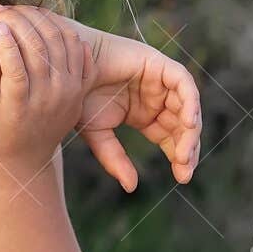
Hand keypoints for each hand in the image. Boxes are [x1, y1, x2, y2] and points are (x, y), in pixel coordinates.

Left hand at [0, 5, 92, 177]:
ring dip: (15, 24)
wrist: (18, 168)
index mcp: (76, 88)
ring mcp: (43, 100)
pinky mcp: (18, 107)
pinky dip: (7, 45)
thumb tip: (78, 41)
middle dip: (28, 17)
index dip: (48, 19)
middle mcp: (64, 92)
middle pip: (52, 40)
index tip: (27, 9)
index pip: (70, 40)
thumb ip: (70, 74)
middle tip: (5, 7)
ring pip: (35, 49)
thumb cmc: (33, 128)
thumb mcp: (62, 102)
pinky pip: (15, 69)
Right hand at [20, 8, 201, 192]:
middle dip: (188, 149)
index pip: (171, 138)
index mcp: (145, 114)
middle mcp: (156, 97)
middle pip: (183, 125)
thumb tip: (132, 187)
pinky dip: (190, 102)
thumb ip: (115, 159)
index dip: (180, 157)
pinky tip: (187, 123)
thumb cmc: (76, 97)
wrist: (63, 67)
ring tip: (184, 155)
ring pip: (188, 107)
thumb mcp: (97, 134)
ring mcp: (159, 80)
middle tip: (185, 172)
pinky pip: (183, 83)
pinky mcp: (158, 63)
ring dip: (190, 132)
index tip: (182, 178)